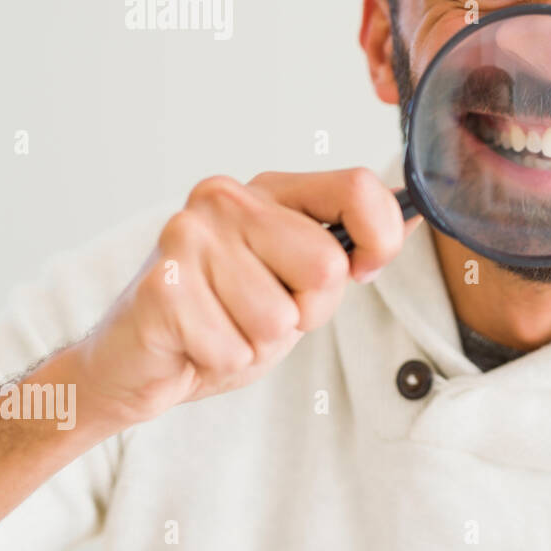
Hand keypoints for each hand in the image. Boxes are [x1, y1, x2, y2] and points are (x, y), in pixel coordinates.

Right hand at [74, 168, 416, 426]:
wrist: (135, 363)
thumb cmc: (223, 318)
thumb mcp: (298, 282)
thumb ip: (348, 247)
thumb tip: (415, 219)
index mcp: (269, 191)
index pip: (358, 186)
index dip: (380, 238)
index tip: (364, 270)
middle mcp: (227, 199)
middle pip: (326, 264)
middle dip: (307, 310)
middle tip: (262, 313)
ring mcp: (189, 237)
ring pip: (280, 317)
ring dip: (260, 342)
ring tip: (225, 327)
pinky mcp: (162, 286)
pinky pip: (236, 349)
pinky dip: (224, 362)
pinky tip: (196, 344)